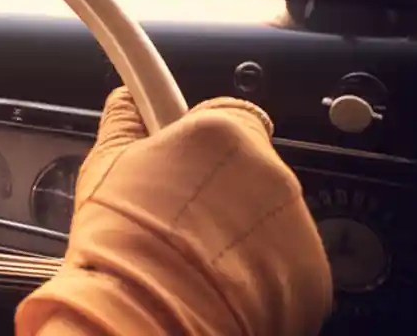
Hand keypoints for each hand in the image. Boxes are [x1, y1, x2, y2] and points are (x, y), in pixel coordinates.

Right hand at [16, 88, 331, 335]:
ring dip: (238, 233)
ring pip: (268, 220)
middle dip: (218, 191)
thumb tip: (127, 102)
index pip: (228, 114)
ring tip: (190, 259)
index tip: (182, 154)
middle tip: (175, 219)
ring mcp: (297, 229)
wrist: (147, 320)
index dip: (202, 139)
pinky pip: (285, 267)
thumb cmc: (123, 246)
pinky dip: (259, 277)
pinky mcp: (311, 280)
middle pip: (250, 171)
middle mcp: (272, 174)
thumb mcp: (105, 168)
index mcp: (223, 134)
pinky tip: (216, 287)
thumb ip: (124, 122)